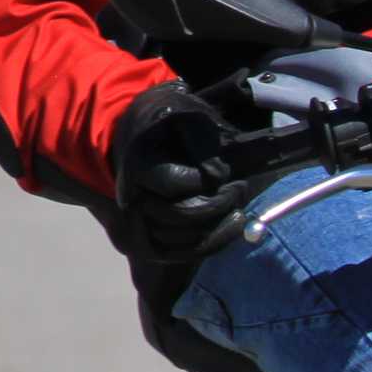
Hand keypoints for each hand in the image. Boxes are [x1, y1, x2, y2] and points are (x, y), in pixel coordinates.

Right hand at [109, 84, 258, 260]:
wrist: (146, 135)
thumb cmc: (172, 123)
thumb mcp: (188, 116)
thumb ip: (200, 138)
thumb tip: (214, 175)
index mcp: (138, 164)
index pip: (171, 183)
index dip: (203, 182)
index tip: (227, 174)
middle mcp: (132, 195)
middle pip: (175, 215)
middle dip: (215, 206)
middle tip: (240, 190)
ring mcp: (136, 220)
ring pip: (176, 240)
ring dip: (215, 229)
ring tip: (239, 210)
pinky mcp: (146, 237)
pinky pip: (174, 255)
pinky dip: (206, 246)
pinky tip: (231, 229)